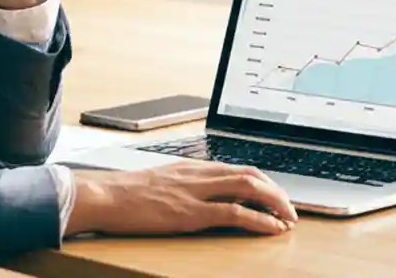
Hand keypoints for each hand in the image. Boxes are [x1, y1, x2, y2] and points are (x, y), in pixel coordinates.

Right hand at [65, 162, 298, 236]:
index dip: (263, 181)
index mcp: (193, 167)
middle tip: (291, 209)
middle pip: (250, 175)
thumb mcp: (162, 181)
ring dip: (275, 203)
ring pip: (248, 189)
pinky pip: (234, 213)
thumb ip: (185, 185)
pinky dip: (259, 220)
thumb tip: (203, 195)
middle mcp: (199, 175)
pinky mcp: (190, 213)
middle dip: (276, 192)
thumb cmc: (127, 193)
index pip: (238, 168)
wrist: (104, 196)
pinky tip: (272, 228)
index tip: (276, 195)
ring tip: (289, 219)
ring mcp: (196, 192)